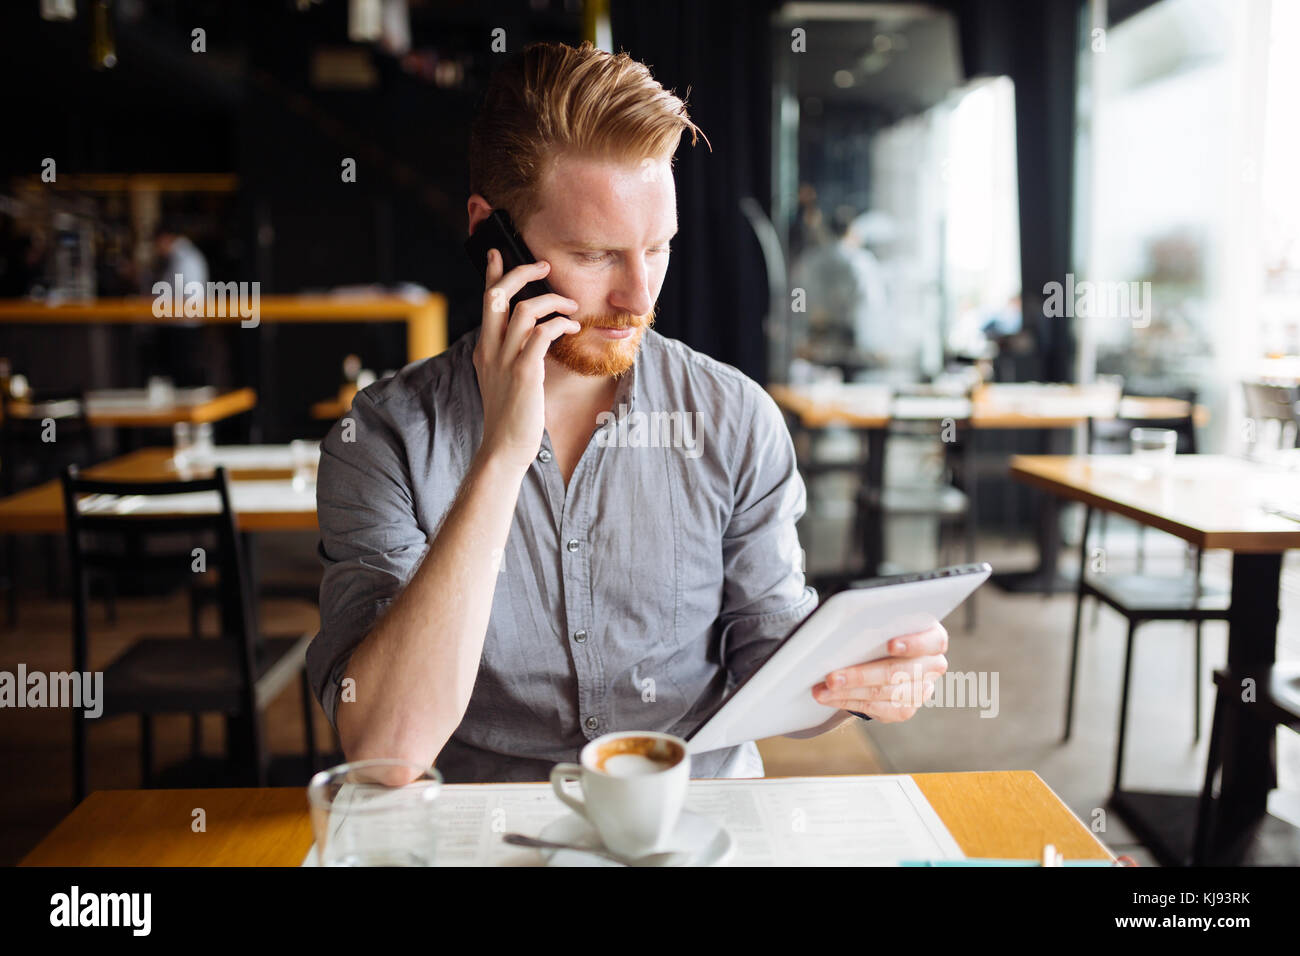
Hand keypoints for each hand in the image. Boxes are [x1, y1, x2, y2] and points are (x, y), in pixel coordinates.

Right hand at [473, 249, 580, 473]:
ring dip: (552, 301)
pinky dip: (560, 324)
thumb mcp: (504, 380)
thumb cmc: (511, 417)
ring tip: (571, 306)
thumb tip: (532, 336)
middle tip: (544, 266)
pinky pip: (542, 334)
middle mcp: (490, 350)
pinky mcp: (524, 373)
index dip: (492, 274)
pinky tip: (573, 328)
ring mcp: (505, 360)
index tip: (497, 253)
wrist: (504, 448)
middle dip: (521, 273)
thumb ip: (511, 355)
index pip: (486, 302)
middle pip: (498, 295)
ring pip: (523, 309)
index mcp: (484, 349)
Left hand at [810, 621, 947, 722]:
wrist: (881, 656)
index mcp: (933, 638)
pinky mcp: (905, 709)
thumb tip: (844, 625)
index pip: (933, 641)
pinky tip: (831, 698)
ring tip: (822, 691)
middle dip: (860, 675)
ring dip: (848, 693)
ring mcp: (921, 690)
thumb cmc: (881, 632)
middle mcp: (932, 665)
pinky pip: (877, 709)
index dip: (914, 644)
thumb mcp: (883, 623)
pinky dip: (849, 703)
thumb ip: (877, 622)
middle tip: (831, 678)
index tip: (891, 645)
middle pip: (898, 672)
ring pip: (883, 693)